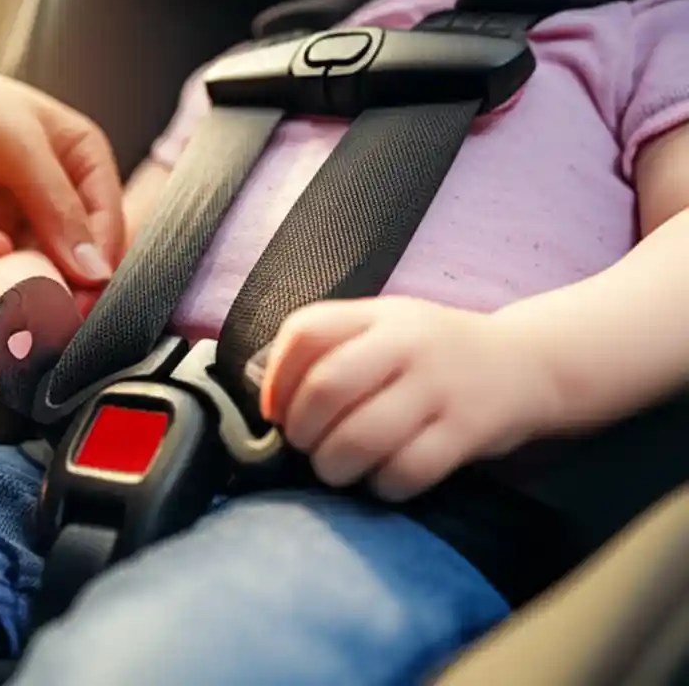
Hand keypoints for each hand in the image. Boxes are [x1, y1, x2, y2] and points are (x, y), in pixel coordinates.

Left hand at [0, 44, 123, 286]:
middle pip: (80, 251)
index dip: (100, 262)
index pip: (108, 220)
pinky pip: (4, 270)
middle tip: (44, 306)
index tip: (83, 298)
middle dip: (62, 278)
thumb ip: (58, 207)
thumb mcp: (13, 145)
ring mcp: (19, 211)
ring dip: (24, 277)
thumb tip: (95, 270)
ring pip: (42, 266)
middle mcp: (57, 184)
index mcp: (81, 153)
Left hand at [260, 297, 558, 500]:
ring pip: (362, 436)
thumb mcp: (385, 328)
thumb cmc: (434, 355)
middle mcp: (408, 343)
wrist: (528, 364)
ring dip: (333, 465)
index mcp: (378, 313)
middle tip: (304, 446)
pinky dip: (383, 484)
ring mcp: (441, 386)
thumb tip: (269, 400)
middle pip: (327, 387)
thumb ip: (332, 348)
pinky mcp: (469, 430)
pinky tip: (383, 479)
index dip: (276, 377)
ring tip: (335, 469)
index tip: (275, 411)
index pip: (306, 330)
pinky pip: (408, 469)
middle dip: (301, 429)